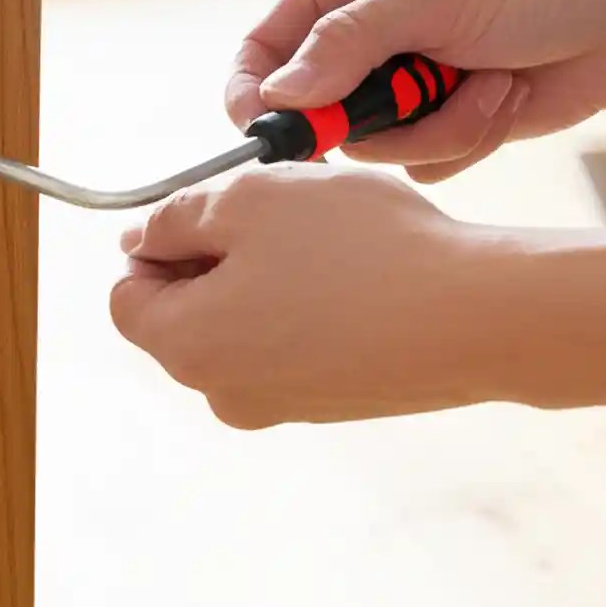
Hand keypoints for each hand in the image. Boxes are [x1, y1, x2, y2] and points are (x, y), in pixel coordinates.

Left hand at [109, 164, 516, 428]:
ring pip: (239, 327)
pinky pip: (289, 346)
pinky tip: (350, 275)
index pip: (128, 296)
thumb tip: (140, 239)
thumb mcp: (248, 200)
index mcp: (185, 347)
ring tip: (317, 240)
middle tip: (271, 216)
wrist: (477, 316)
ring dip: (260, 278)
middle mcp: (221, 392)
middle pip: (181, 315)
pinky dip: (302, 309)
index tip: (206, 213)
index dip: (156, 245)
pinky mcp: (329, 404)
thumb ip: (175, 217)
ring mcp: (277, 406)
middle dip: (212, 258)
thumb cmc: (360, 251)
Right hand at [226, 0, 605, 181]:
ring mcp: (402, 85)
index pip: (264, 50)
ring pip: (372, 146)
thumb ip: (347, 45)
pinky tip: (502, 96)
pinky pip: (418, 164)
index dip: (255, 95)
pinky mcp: (439, 124)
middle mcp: (363, 39)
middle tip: (412, 99)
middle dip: (373, 117)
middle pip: (316, 112)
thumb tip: (280, 95)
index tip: (271, 132)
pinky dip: (465, 140)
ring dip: (437, 125)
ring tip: (486, 82)